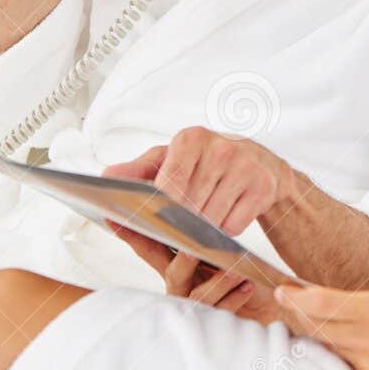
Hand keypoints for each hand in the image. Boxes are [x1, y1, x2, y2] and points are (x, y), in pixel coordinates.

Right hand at [112, 226, 278, 321]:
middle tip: (193, 248)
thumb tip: (173, 192)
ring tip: (235, 269)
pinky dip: (235, 298)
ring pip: (201, 296)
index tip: (115, 216)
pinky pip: (224, 311)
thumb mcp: (215, 241)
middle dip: (183, 260)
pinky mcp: (217, 322)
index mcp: (173, 265)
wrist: (264, 302)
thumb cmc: (233, 269)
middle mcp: (181, 287)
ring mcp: (197, 307)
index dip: (131, 234)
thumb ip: (195, 221)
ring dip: (218, 282)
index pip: (149, 247)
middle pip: (174, 273)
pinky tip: (248, 285)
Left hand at [141, 127, 301, 235]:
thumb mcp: (171, 159)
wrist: (260, 163)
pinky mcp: (262, 188)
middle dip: (180, 223)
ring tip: (202, 220)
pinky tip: (225, 216)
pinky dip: (224, 231)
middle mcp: (220, 148)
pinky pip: (233, 226)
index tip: (154, 218)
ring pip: (210, 219)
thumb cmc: (206, 161)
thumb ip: (138, 170)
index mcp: (191, 138)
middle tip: (178, 226)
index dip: (159, 207)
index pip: (167, 184)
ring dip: (202, 230)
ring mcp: (244, 168)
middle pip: (188, 207)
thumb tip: (106, 177)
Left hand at [273, 284, 368, 369]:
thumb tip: (323, 299)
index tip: (282, 291)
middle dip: (298, 314)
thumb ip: (356, 299)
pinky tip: (349, 340)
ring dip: (318, 332)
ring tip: (315, 318)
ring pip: (328, 345)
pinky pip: (345, 362)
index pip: (321, 305)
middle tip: (289, 301)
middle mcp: (368, 340)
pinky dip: (341, 350)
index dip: (295, 299)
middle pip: (316, 328)